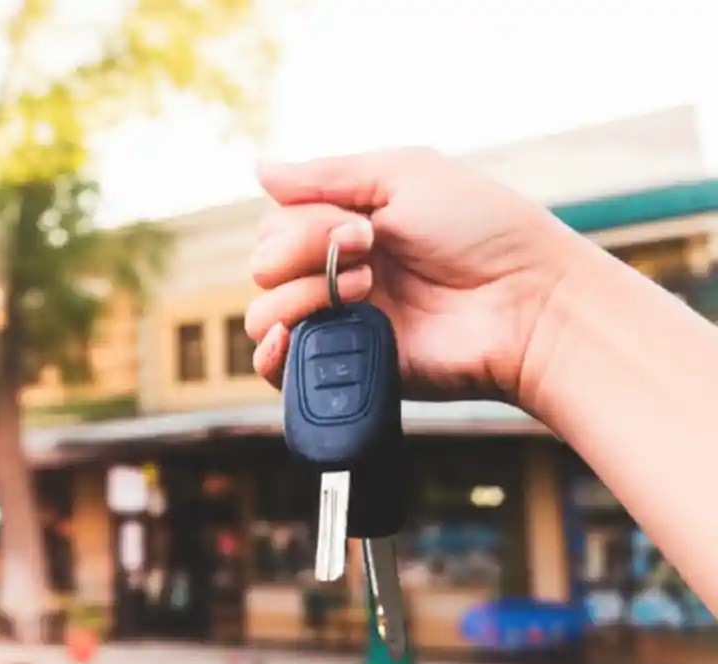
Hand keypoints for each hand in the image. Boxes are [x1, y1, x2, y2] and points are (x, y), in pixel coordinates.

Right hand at [245, 147, 588, 408]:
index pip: (276, 224)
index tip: (361, 225)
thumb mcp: (405, 174)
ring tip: (367, 291)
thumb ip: (327, 174)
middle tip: (369, 253)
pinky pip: (279, 371)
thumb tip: (258, 169)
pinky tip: (292, 338)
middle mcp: (335, 273)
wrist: (528, 301)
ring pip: (262, 314)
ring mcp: (340, 323)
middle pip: (263, 265)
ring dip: (302, 296)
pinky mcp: (349, 367)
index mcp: (345, 226)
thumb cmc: (482, 229)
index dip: (303, 223)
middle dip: (303, 252)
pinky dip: (271, 354)